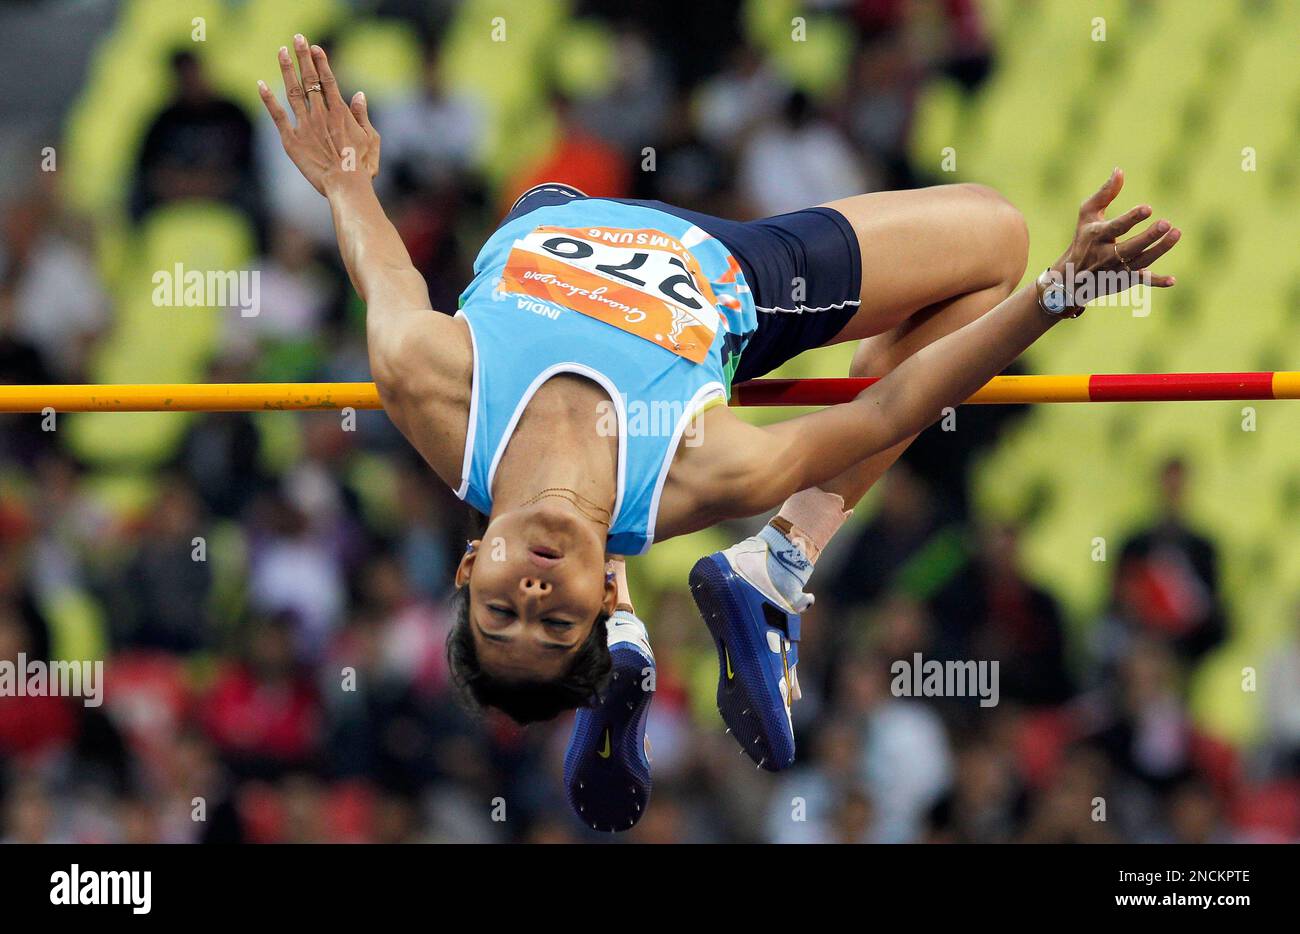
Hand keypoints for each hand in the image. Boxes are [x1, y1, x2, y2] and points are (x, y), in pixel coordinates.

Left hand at [257, 34, 380, 196]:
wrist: (346, 186)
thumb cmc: (362, 166)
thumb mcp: (371, 139)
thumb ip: (362, 115)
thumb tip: (358, 95)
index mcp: (340, 112)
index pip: (328, 80)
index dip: (321, 62)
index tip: (314, 47)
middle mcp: (321, 114)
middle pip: (310, 80)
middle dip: (303, 57)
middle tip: (297, 38)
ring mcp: (304, 126)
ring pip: (293, 91)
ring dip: (286, 70)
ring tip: (281, 52)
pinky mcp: (291, 140)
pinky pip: (278, 116)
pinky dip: (268, 100)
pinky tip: (261, 85)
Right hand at [1055, 168, 1179, 300]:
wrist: (1070, 278)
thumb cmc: (1083, 238)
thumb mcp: (1087, 215)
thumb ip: (1104, 193)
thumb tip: (1120, 170)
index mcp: (1096, 236)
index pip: (1115, 227)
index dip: (1131, 218)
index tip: (1148, 208)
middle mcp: (1105, 256)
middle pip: (1130, 247)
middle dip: (1149, 236)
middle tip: (1167, 224)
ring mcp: (1115, 270)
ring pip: (1141, 261)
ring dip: (1159, 250)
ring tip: (1176, 234)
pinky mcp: (1123, 281)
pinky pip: (1141, 282)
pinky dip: (1156, 281)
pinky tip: (1172, 280)